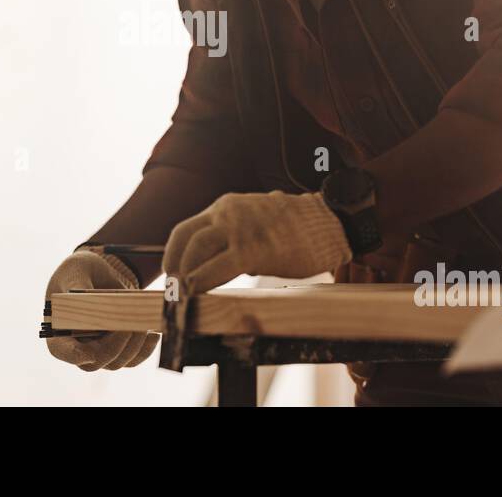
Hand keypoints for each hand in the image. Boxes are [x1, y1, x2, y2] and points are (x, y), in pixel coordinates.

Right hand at [43, 249, 158, 370]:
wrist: (96, 274)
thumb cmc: (79, 271)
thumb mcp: (76, 271)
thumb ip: (79, 285)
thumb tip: (91, 300)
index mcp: (58, 330)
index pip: (62, 350)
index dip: (73, 355)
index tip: (87, 353)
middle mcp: (77, 346)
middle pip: (95, 360)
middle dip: (115, 346)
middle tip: (131, 327)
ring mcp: (99, 350)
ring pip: (118, 362)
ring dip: (134, 347)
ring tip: (146, 326)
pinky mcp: (118, 348)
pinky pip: (132, 358)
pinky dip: (145, 349)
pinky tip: (154, 333)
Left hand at [161, 191, 352, 294]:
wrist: (330, 222)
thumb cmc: (296, 229)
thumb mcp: (255, 222)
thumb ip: (232, 236)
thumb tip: (213, 264)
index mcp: (226, 206)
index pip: (186, 229)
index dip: (172, 254)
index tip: (171, 274)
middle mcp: (227, 212)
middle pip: (184, 237)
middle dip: (173, 265)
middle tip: (173, 288)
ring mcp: (239, 228)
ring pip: (195, 249)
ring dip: (184, 275)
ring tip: (183, 294)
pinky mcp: (253, 248)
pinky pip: (217, 267)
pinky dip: (201, 282)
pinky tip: (198, 294)